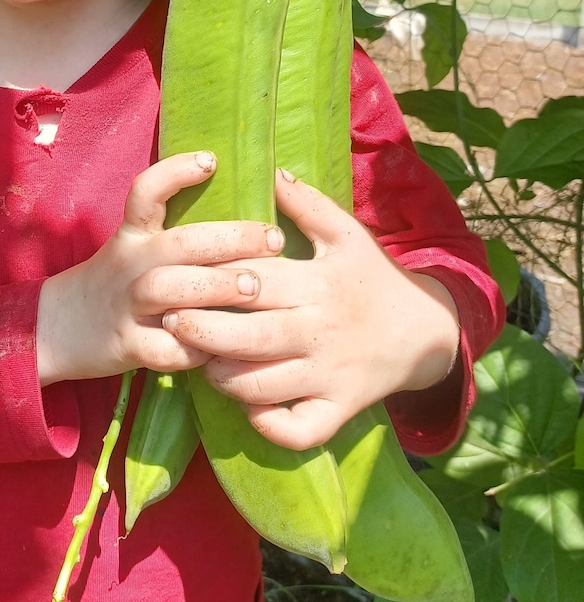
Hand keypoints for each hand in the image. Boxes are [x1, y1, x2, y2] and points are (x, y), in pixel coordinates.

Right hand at [36, 152, 285, 384]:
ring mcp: (127, 305)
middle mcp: (130, 264)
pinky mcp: (126, 345)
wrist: (57, 328)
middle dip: (231, 238)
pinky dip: (195, 349)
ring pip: (171, 289)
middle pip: (180, 242)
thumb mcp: (133, 249)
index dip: (177, 172)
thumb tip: (242, 218)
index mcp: (133, 236)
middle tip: (273, 239)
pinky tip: (222, 349)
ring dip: (216, 286)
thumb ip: (177, 236)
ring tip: (253, 287)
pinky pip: (166, 347)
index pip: (146, 192)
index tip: (212, 160)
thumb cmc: (116, 285)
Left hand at [161, 169, 460, 448]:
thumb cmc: (375, 280)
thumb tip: (272, 172)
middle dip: (201, 332)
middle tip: (172, 323)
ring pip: (261, 387)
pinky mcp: (340, 409)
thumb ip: (308, 205)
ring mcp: (330, 374)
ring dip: (224, 378)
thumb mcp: (350, 236)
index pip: (253, 281)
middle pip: (248, 337)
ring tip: (205, 362)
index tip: (178, 276)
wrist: (429, 332)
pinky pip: (299, 429)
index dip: (211, 280)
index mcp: (318, 284)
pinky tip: (251, 408)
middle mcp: (321, 331)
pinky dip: (269, 425)